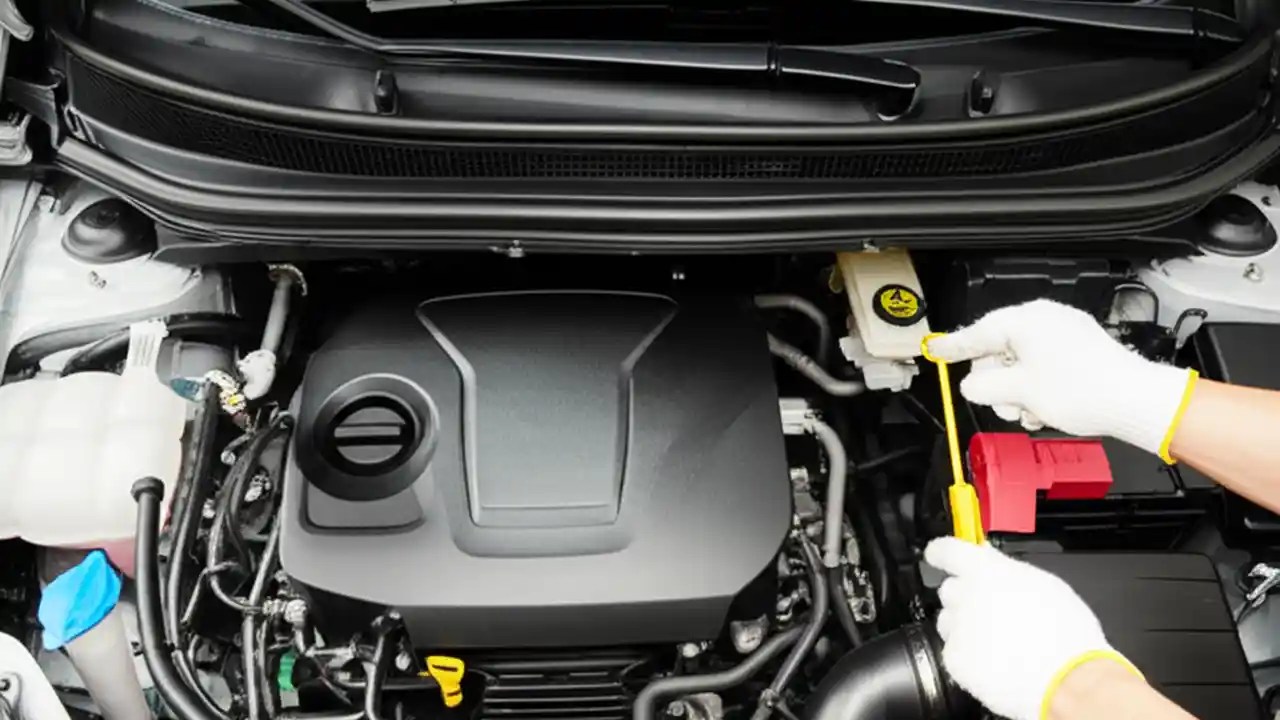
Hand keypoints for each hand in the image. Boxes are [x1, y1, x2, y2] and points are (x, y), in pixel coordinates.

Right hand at [925, 299, 1194, 458]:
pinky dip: (1037, 387)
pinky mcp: (1080, 348)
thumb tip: (972, 385)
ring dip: (1019, 391)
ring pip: (1022, 362)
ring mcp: (1065, 332)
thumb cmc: (1082, 390)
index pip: (978, 332)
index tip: (936, 349)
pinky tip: (1044, 409)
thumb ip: (984, 386)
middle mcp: (1045, 320)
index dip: (953, 346)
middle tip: (1004, 406)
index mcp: (1026, 320)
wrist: (1134, 400)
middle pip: (999, 350)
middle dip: (998, 384)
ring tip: (1030, 413)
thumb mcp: (1019, 392)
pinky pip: (1044, 364)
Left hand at [925, 537, 1138, 719]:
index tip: (937, 555)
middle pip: (949, 589)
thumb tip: (990, 559)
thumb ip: (1008, 569)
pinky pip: (954, 652)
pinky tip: (995, 661)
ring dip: (964, 627)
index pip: (948, 551)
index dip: (941, 552)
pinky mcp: (955, 659)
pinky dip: (969, 657)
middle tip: (990, 612)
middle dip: (964, 597)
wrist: (1068, 680)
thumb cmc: (1068, 635)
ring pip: (949, 621)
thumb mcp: (1046, 585)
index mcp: (988, 572)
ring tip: (999, 642)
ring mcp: (958, 628)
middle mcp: (967, 596)